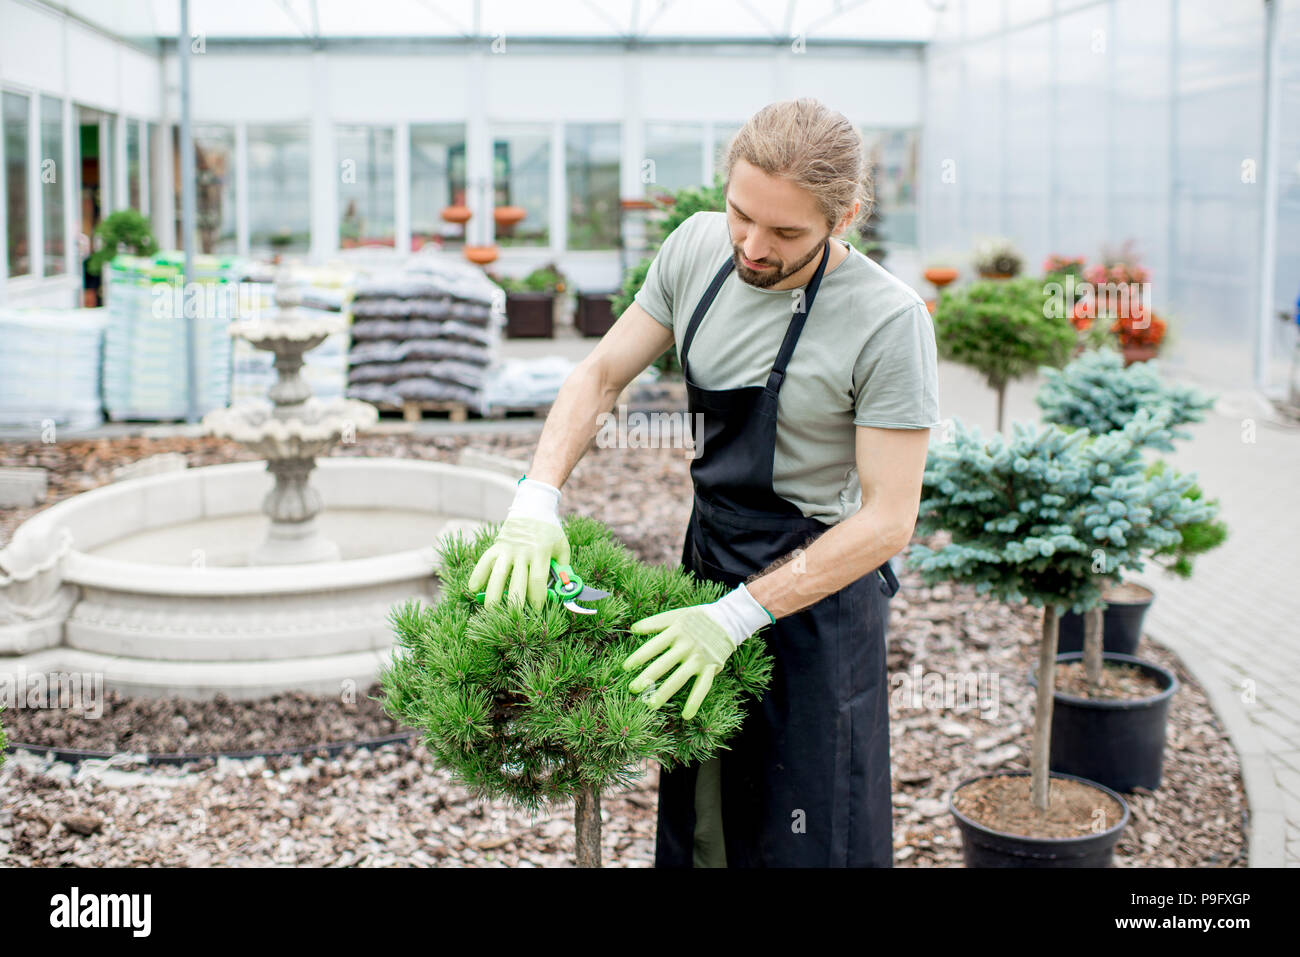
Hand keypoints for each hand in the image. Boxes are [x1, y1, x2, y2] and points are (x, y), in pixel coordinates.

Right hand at [467, 477, 570, 609]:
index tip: (536, 611)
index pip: (537, 580)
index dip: (536, 598)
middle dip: (515, 602)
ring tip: (491, 609)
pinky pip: (485, 560)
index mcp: (542, 552)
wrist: (533, 507)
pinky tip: (472, 588)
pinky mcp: (497, 545)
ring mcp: (508, 548)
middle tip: (513, 618)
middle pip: (516, 581)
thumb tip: (563, 592)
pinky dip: (477, 574)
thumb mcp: (562, 547)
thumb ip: (563, 569)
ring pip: (498, 573)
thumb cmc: (551, 532)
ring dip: (493, 593)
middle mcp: (524, 551)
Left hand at [623, 584, 772, 719]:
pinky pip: (702, 686)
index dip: (638, 657)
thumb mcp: (677, 615)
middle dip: (647, 677)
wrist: (730, 619)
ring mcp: (698, 658)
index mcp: (676, 632)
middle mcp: (686, 646)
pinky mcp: (711, 667)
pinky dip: (695, 701)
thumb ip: (655, 623)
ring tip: (650, 705)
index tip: (625, 668)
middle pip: (664, 664)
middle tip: (633, 689)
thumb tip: (632, 629)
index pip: (653, 647)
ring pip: (680, 678)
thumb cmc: (699, 618)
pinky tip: (686, 715)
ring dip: (665, 692)